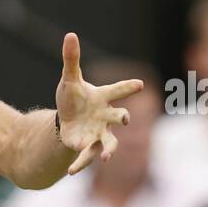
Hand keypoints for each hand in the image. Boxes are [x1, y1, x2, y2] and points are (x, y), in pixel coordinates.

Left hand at [54, 32, 140, 175]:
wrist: (67, 119)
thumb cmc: (73, 98)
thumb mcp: (69, 79)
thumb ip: (71, 59)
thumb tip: (70, 34)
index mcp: (104, 97)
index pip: (119, 90)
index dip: (129, 87)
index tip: (140, 84)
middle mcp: (106, 116)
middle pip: (119, 117)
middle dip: (122, 118)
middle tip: (125, 119)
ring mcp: (100, 133)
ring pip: (110, 143)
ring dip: (109, 150)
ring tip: (107, 158)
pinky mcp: (88, 146)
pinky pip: (87, 156)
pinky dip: (81, 163)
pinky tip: (71, 172)